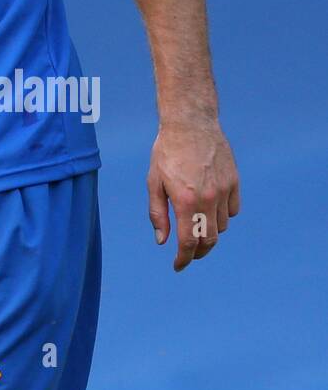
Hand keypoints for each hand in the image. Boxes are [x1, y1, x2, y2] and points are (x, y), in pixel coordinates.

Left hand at [147, 118, 240, 270]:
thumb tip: (162, 241)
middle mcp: (208, 199)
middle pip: (209, 240)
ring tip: (197, 224)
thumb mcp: (154, 181)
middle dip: (198, 252)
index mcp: (185, 200)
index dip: (184, 259)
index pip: (189, 242)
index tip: (178, 266)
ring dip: (210, 232)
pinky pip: (232, 210)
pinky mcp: (235, 182)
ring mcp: (224, 191)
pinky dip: (223, 215)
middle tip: (188, 254)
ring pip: (222, 227)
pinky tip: (211, 208)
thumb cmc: (167, 152)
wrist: (190, 123)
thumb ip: (158, 213)